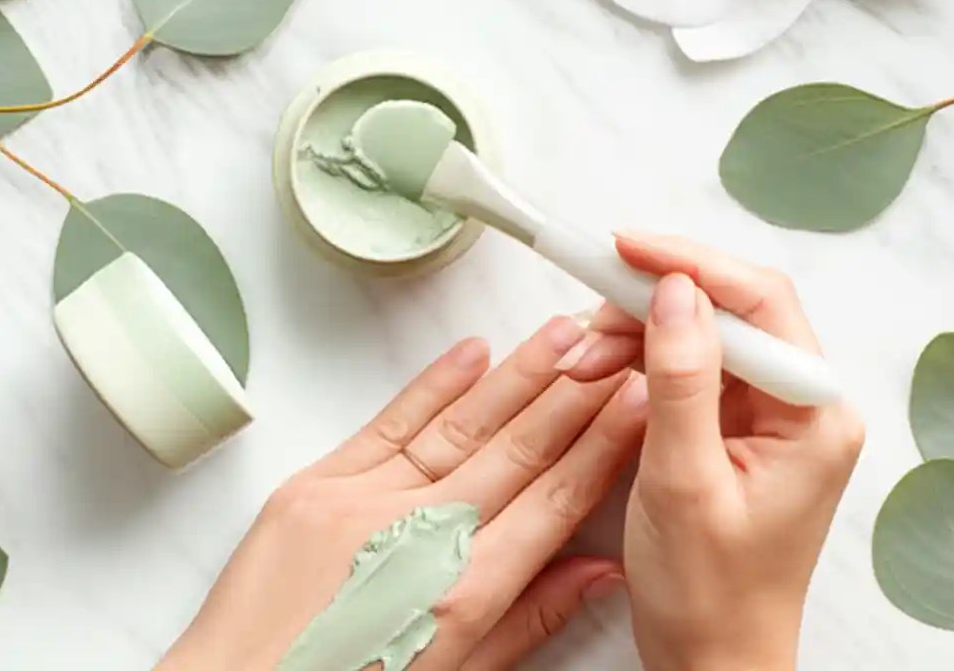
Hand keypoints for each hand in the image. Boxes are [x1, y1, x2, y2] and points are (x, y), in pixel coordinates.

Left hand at [158, 317, 647, 669]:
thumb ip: (527, 620)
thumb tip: (600, 573)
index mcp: (460, 595)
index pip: (554, 503)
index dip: (604, 447)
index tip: (641, 404)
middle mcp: (417, 538)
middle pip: (517, 452)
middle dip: (577, 395)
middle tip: (620, 350)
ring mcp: (360, 504)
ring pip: (461, 425)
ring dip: (520, 375)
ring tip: (565, 334)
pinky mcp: (312, 486)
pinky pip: (387, 424)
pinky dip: (434, 385)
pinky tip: (474, 352)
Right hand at [559, 234, 864, 670]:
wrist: (714, 658)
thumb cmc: (708, 592)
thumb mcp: (684, 483)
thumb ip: (683, 381)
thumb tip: (677, 291)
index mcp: (815, 416)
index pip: (760, 304)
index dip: (690, 265)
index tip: (625, 248)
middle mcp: (804, 406)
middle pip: (731, 311)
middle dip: (654, 302)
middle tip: (589, 317)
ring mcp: (773, 417)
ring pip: (705, 336)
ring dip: (641, 333)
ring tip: (584, 358)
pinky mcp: (741, 430)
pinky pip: (693, 370)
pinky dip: (644, 362)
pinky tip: (604, 373)